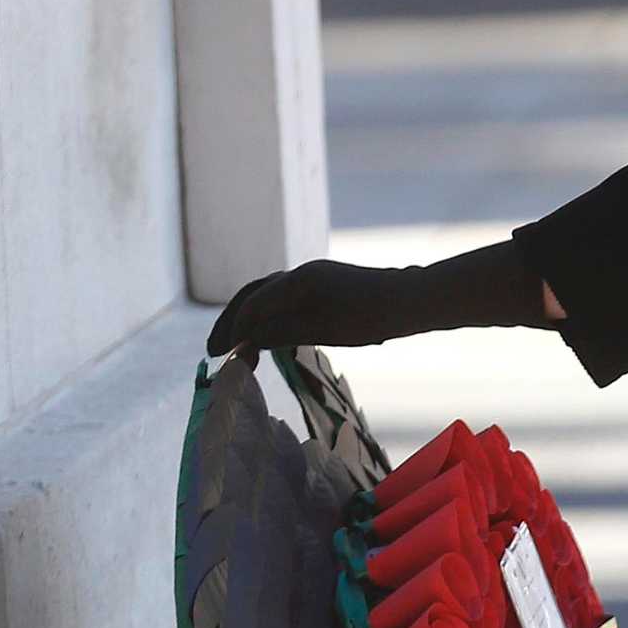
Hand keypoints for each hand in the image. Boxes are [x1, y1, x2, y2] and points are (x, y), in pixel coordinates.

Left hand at [203, 242, 547, 358]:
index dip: (235, 322)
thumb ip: (295, 329)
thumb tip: (256, 343)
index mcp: (306, 284)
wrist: (416, 299)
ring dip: (238, 323)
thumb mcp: (332, 327)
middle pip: (252, 294)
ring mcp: (310, 277)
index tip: (223, 349)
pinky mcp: (317, 280)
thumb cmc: (384, 313)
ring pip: (259, 296)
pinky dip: (256, 317)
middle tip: (212, 351)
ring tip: (224, 350)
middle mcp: (303, 276)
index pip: (259, 299)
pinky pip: (274, 297)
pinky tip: (247, 341)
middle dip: (228, 323)